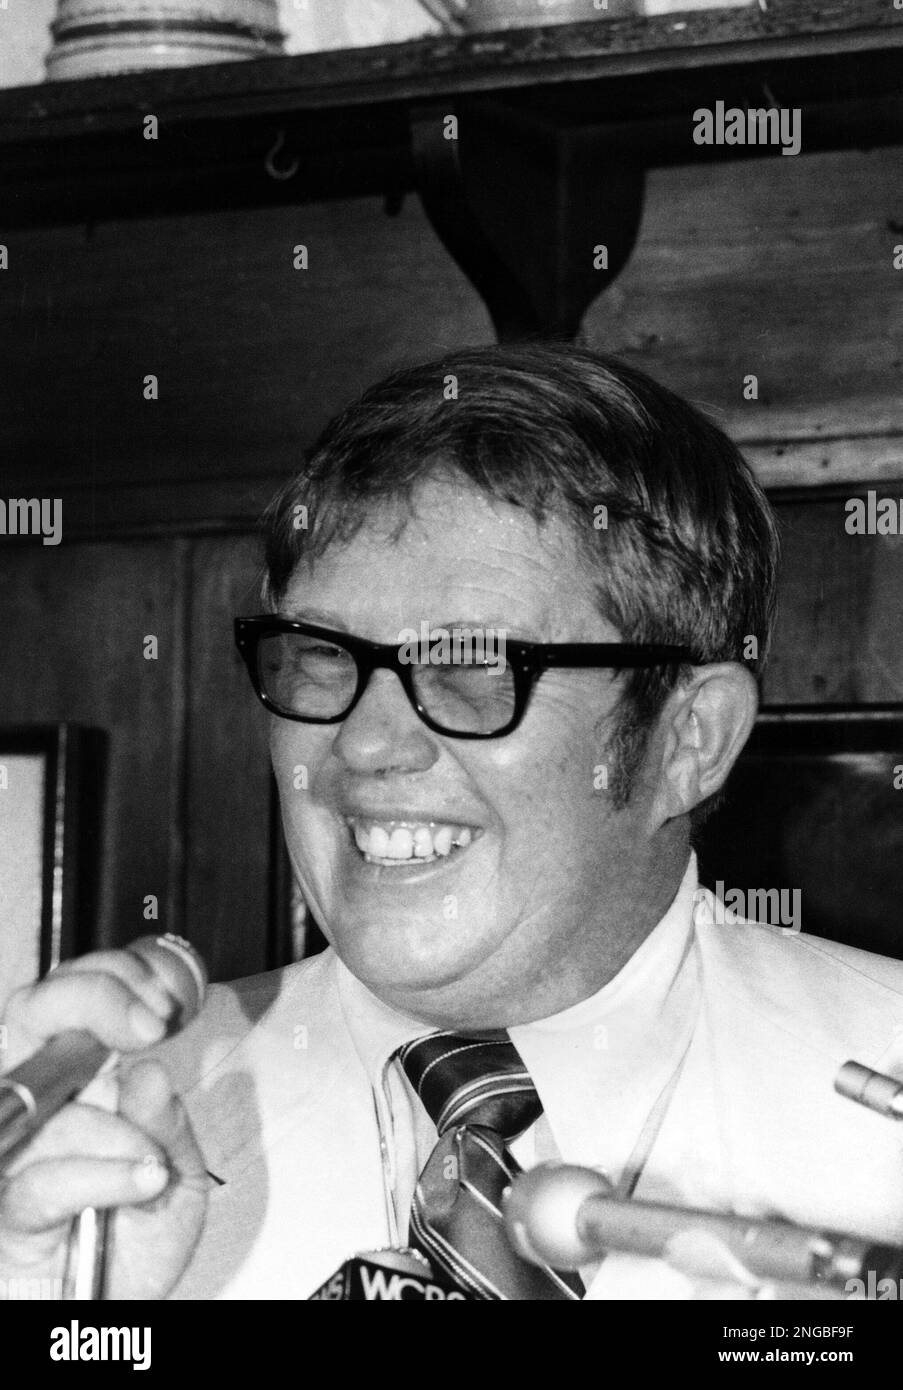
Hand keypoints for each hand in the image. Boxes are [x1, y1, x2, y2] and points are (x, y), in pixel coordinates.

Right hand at [0, 949, 207, 1299]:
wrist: (114, 1314)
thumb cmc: (135, 1242)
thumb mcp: (180, 1174)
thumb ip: (168, 1121)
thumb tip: (146, 1071)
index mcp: (85, 1079)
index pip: (78, 994)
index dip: (116, 979)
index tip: (161, 1003)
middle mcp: (43, 1100)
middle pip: (33, 1010)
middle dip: (93, 999)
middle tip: (145, 1026)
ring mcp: (18, 1146)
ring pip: (52, 1100)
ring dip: (119, 1128)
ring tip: (153, 1162)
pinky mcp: (7, 1203)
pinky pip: (44, 1176)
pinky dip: (103, 1174)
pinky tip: (141, 1180)